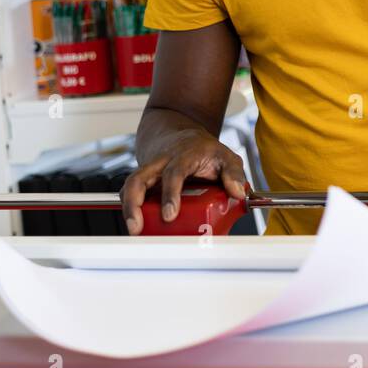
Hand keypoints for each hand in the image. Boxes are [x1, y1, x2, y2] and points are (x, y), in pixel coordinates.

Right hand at [120, 130, 247, 234]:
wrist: (182, 137)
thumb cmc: (204, 151)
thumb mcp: (226, 157)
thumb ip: (234, 174)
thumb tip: (238, 193)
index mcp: (184, 155)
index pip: (174, 173)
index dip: (170, 194)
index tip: (170, 214)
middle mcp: (161, 162)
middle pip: (139, 178)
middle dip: (135, 204)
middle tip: (138, 227)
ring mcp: (149, 170)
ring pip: (130, 185)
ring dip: (128, 208)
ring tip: (134, 230)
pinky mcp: (143, 180)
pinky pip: (130, 193)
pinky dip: (130, 209)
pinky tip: (137, 225)